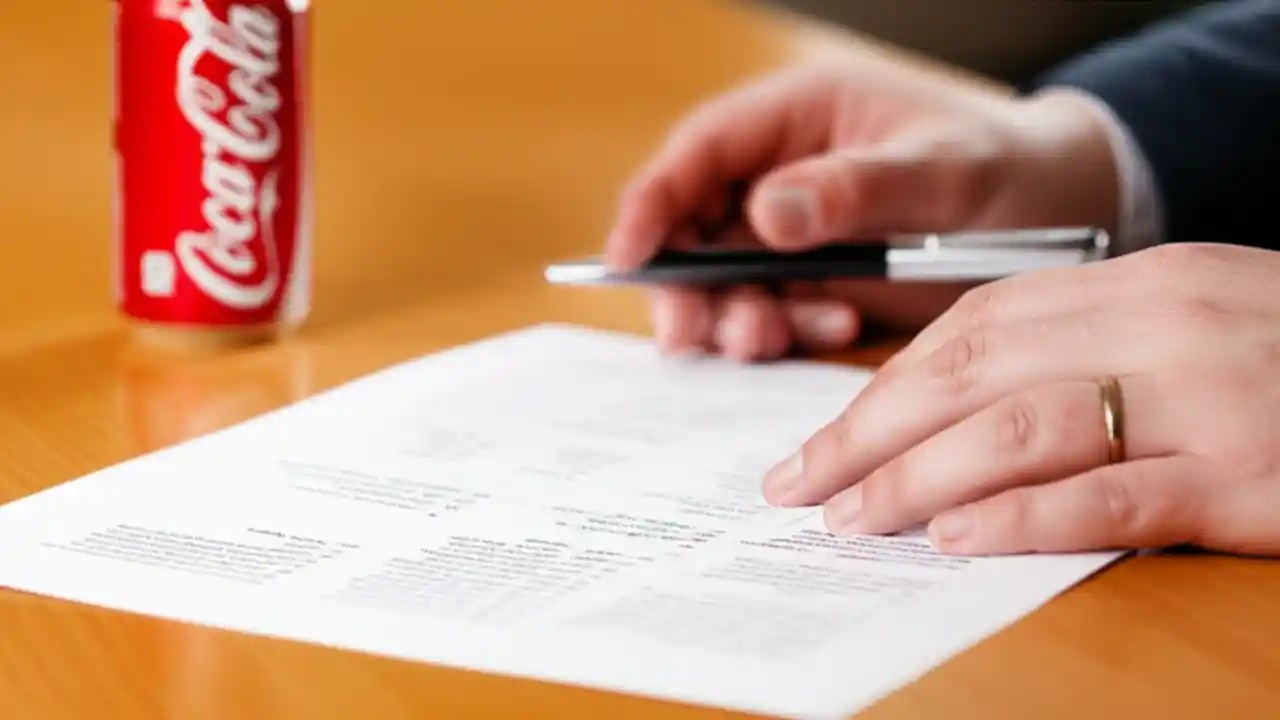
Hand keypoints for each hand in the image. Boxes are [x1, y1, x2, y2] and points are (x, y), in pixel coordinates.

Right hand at [605, 58, 1121, 359]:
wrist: (1062, 212)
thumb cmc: (1005, 167)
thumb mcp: (939, 171)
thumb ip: (853, 188)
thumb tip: (765, 216)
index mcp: (797, 115)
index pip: (698, 152)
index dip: (651, 203)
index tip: (627, 257)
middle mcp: (781, 171)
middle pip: (692, 225)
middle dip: (686, 283)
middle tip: (697, 335)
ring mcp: (795, 229)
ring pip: (722, 278)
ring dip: (732, 315)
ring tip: (769, 336)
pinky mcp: (816, 278)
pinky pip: (768, 309)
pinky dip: (782, 330)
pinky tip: (832, 327)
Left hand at [762, 243, 1279, 556]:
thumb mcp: (1186, 324)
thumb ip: (1081, 351)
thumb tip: (949, 418)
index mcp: (1140, 281)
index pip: (974, 328)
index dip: (884, 386)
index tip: (821, 438)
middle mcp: (1164, 325)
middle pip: (975, 374)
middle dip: (870, 433)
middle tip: (801, 486)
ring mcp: (1210, 399)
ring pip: (1024, 430)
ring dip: (920, 478)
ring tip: (854, 520)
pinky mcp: (1249, 476)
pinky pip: (1112, 495)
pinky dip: (1023, 517)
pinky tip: (956, 540)